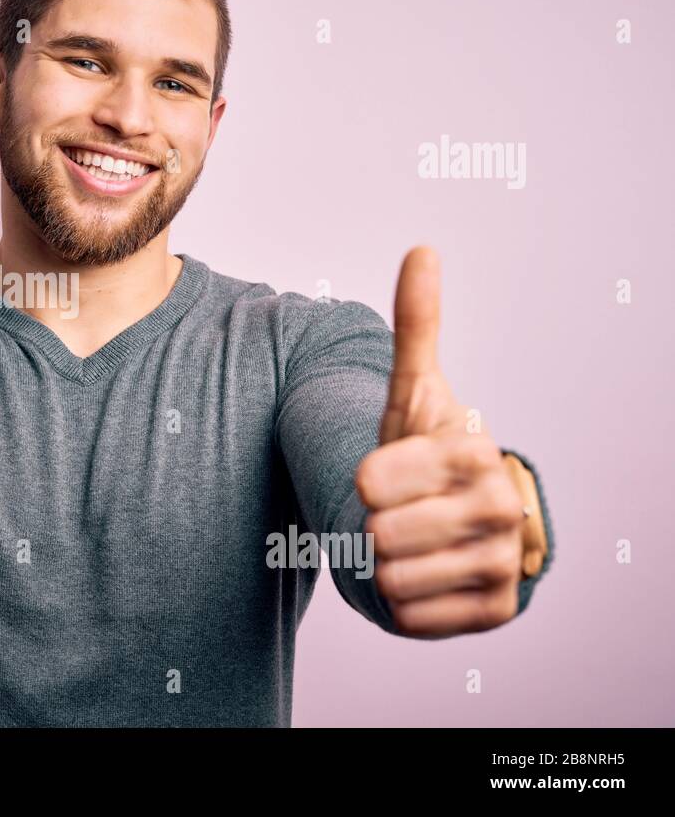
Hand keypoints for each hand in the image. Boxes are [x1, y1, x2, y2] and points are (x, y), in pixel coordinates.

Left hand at [355, 246, 525, 637]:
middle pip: (378, 532)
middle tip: (395, 514)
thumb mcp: (412, 393)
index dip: (362, 480)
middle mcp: (501, 508)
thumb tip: (422, 249)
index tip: (383, 475)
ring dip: (380, 565)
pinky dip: (400, 603)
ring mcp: (504, 564)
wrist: (454, 524)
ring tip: (407, 542)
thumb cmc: (422, 455)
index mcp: (475, 450)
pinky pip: (411, 617)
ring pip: (390, 578)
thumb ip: (416, 326)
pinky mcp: (496, 612)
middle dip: (369, 525)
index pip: (371, 479)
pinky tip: (422, 577)